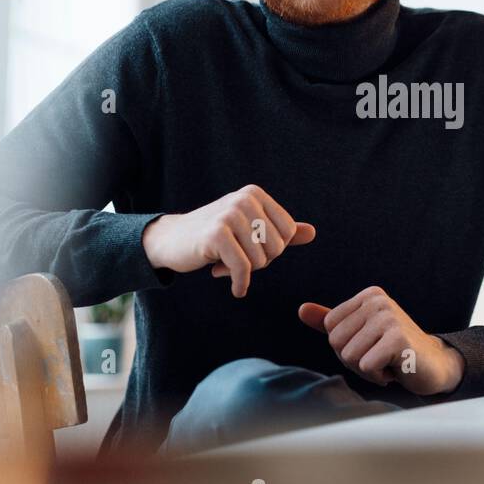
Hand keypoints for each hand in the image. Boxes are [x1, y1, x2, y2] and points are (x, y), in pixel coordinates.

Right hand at [142, 185, 315, 296]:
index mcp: (255, 195)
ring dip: (245, 271)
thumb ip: (279, 231)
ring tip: (225, 263)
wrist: (171, 240)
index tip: (251, 250)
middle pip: (276, 247)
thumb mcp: (248, 230)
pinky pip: (243, 268)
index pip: (288, 233)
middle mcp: (244, 199)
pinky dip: (240, 283)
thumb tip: (312, 232)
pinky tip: (235, 288)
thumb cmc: (214, 236)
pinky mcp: (216, 234)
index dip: (273, 250)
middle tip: (236, 259)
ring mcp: (229, 215)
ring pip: (261, 260)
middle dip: (260, 262)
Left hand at [298, 286, 464, 394]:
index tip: (371, 347)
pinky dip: (378, 375)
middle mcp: (378, 301)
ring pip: (349, 356)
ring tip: (388, 362)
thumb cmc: (394, 352)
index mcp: (368, 296)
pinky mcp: (398, 338)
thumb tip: (301, 309)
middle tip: (380, 357)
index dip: (346, 347)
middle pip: (336, 342)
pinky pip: (365, 366)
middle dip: (354, 360)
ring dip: (367, 369)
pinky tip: (396, 369)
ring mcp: (389, 318)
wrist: (434, 366)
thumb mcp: (361, 333)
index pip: (330, 328)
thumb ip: (331, 322)